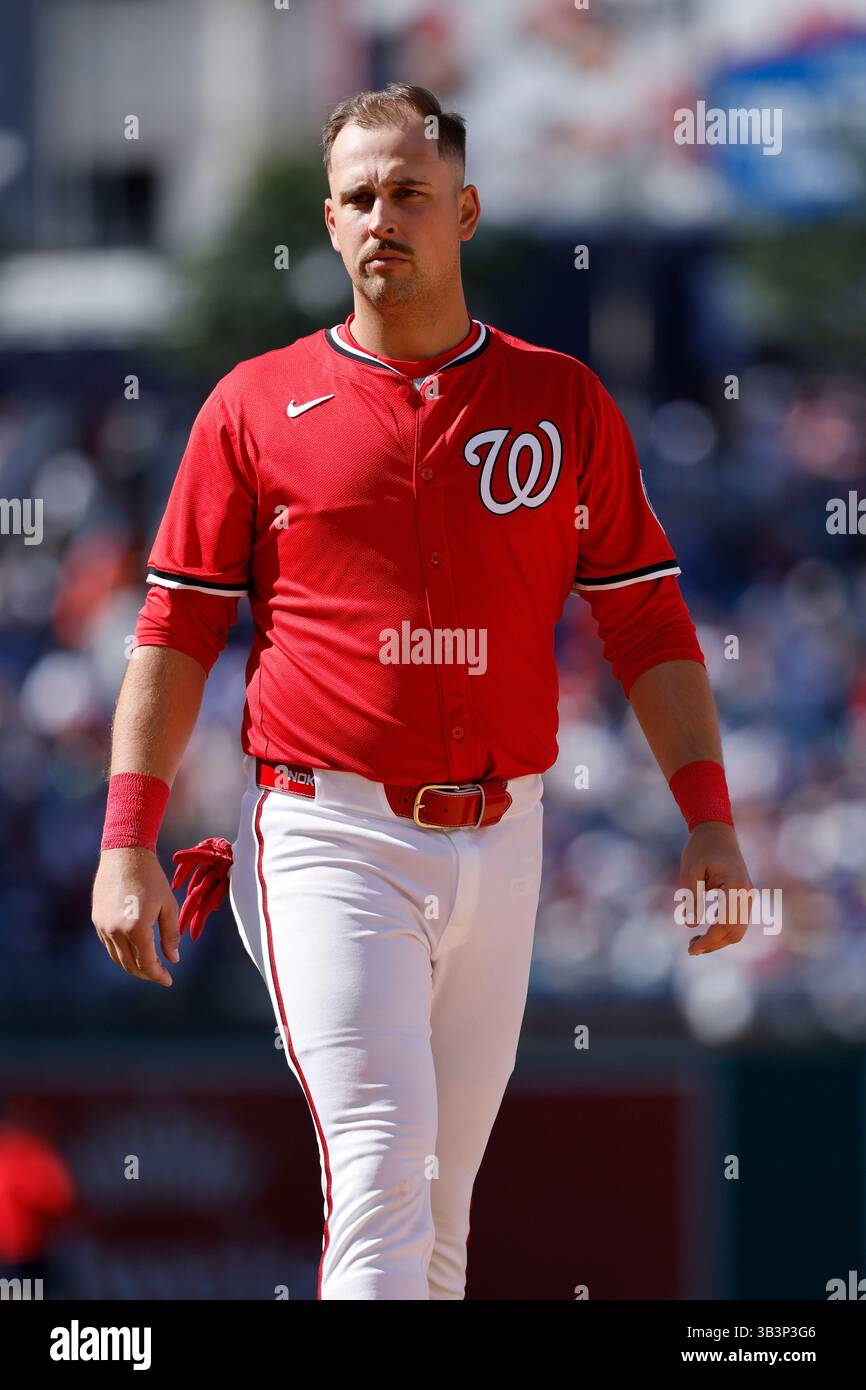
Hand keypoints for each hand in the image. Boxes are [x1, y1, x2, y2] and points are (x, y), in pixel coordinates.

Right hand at [91, 847, 179, 985]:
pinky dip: (121, 953)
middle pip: (130, 965)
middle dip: (146, 974)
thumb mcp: (168, 906)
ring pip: (117, 958)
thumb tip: (173, 958)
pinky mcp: (97, 920)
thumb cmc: (152, 879)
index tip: (168, 980)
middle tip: (160, 975)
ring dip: (133, 966)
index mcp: (137, 928)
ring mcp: (103, 926)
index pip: (147, 963)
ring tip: (148, 965)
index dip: (158, 975)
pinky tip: (133, 950)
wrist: (125, 855)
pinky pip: (109, 945)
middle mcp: (116, 931)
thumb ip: (171, 935)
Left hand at [679, 822, 752, 956]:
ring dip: (719, 940)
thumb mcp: (690, 872)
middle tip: (691, 949)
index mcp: (735, 888)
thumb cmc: (701, 848)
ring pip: (738, 930)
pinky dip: (723, 931)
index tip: (691, 949)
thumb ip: (692, 899)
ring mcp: (747, 896)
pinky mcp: (743, 897)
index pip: (725, 925)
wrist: (716, 831)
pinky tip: (705, 932)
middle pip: (735, 933)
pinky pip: (737, 921)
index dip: (709, 941)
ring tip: (695, 943)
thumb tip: (692, 925)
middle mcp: (746, 895)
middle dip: (714, 945)